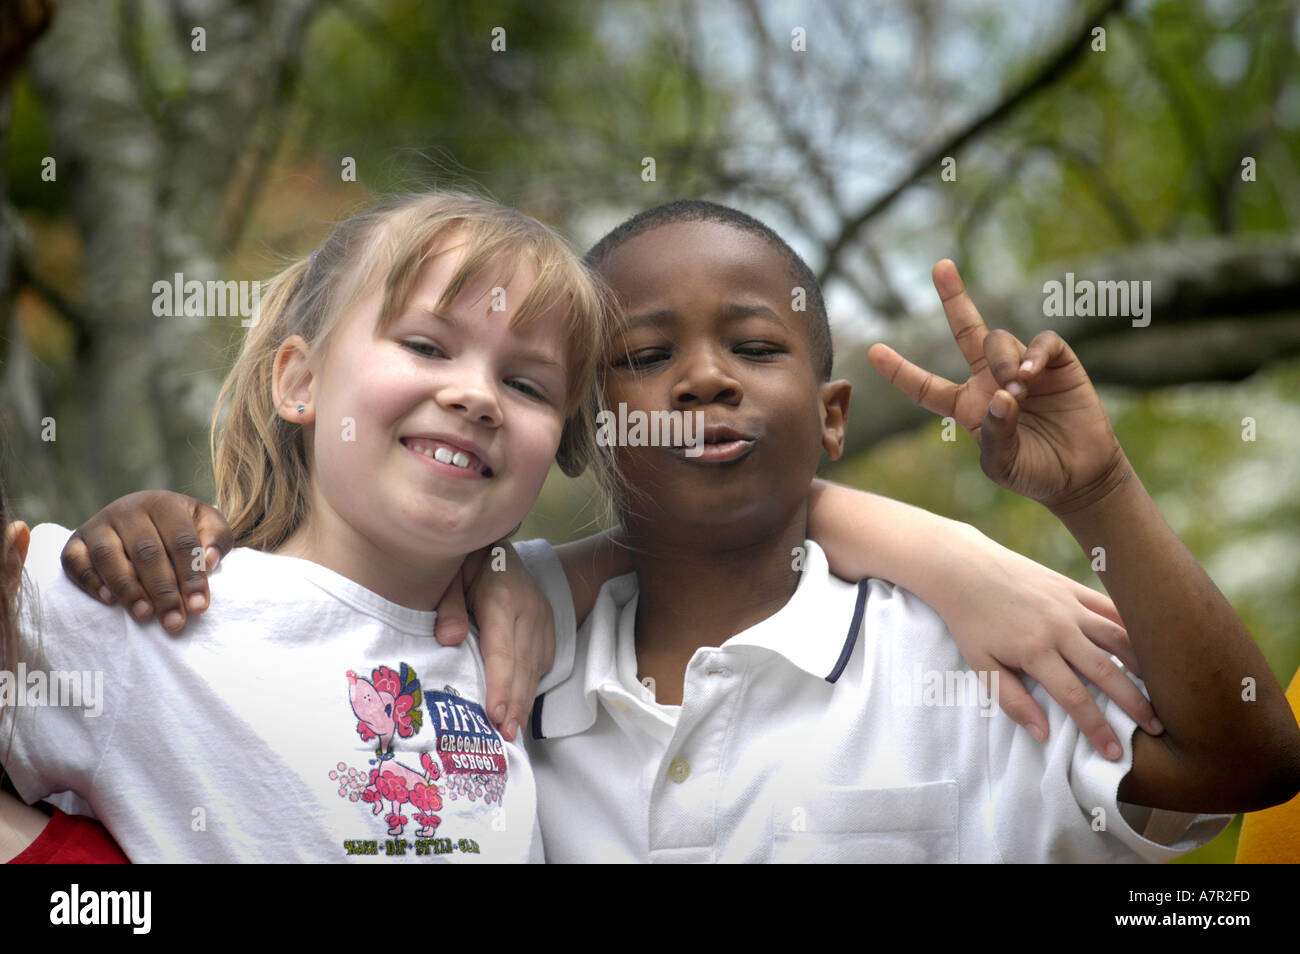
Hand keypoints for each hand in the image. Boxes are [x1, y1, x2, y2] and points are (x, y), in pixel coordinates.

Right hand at [60, 491, 232, 633]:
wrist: (141, 518)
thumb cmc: (180, 528)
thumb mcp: (206, 525)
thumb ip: (216, 539)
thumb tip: (208, 561)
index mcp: (163, 503)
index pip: (181, 541)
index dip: (191, 576)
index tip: (198, 607)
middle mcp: (127, 510)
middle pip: (147, 552)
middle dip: (163, 591)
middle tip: (174, 622)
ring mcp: (98, 525)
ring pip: (110, 556)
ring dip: (128, 589)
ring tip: (145, 615)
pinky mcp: (74, 542)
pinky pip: (76, 562)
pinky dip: (91, 582)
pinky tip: (109, 601)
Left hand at [431, 542, 555, 742]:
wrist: (497, 544)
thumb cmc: (466, 562)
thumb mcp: (449, 575)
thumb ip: (447, 607)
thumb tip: (448, 640)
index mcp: (504, 597)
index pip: (503, 649)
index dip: (501, 685)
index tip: (496, 715)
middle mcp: (530, 610)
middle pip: (523, 664)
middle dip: (515, 704)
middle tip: (505, 738)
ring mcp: (543, 618)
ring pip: (536, 666)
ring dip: (525, 700)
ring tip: (513, 732)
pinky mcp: (547, 625)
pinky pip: (543, 660)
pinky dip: (532, 684)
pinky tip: (520, 707)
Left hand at [868, 260, 1126, 510]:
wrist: (1081, 476)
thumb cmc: (1034, 473)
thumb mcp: (1003, 465)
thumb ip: (994, 436)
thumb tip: (1000, 397)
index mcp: (965, 407)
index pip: (925, 387)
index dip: (900, 371)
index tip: (872, 351)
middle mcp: (988, 380)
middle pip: (965, 331)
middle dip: (954, 297)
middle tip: (941, 266)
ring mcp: (1022, 367)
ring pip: (1000, 341)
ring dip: (1003, 361)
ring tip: (1017, 389)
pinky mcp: (1056, 364)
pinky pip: (1041, 342)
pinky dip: (1035, 353)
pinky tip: (1031, 373)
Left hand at [934, 526, 1162, 758]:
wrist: (964, 568)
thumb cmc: (969, 621)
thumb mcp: (981, 664)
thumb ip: (1012, 700)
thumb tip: (1043, 734)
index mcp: (1035, 651)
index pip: (1075, 698)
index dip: (1098, 728)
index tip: (1115, 753)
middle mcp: (1059, 628)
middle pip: (1107, 672)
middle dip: (1134, 703)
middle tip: (1156, 728)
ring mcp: (1069, 605)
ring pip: (1118, 637)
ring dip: (1143, 664)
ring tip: (1163, 688)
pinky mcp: (1072, 587)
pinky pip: (1109, 607)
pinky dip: (1131, 625)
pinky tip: (1149, 641)